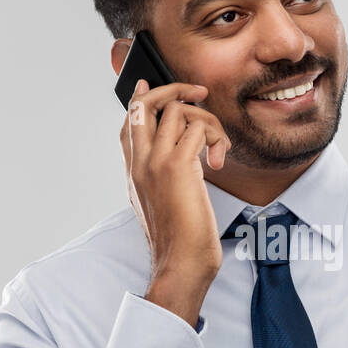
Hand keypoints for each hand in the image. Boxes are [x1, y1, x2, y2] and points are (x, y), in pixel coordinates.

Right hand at [119, 79, 232, 326]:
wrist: (180, 263)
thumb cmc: (179, 241)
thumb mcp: (164, 205)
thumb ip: (164, 178)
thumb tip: (185, 157)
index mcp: (133, 172)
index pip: (128, 123)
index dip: (139, 99)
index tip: (149, 84)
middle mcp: (139, 162)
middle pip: (144, 104)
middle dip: (173, 89)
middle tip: (199, 94)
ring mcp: (156, 162)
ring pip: (178, 110)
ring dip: (208, 121)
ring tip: (218, 149)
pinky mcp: (179, 165)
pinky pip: (199, 126)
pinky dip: (217, 137)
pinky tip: (220, 161)